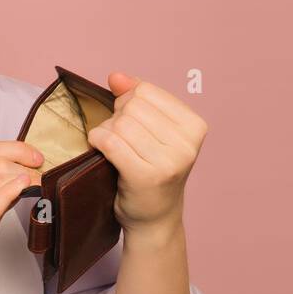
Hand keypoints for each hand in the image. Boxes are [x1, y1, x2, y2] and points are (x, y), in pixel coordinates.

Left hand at [85, 72, 207, 232]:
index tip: (132, 122)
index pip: (146, 91)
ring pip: (120, 124)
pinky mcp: (145, 176)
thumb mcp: (153, 129)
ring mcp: (168, 162)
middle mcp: (187, 144)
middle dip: (117, 117)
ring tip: (115, 149)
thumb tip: (116, 76)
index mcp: (195, 126)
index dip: (128, 101)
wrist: (154, 217)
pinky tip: (101, 151)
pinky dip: (97, 141)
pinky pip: (110, 141)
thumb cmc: (152, 169)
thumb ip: (136, 97)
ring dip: (107, 132)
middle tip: (122, 139)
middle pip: (132, 106)